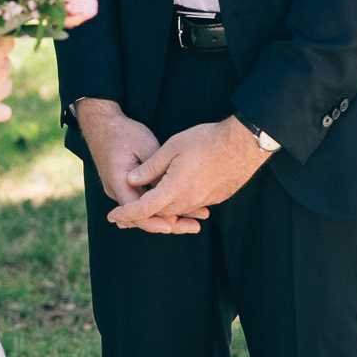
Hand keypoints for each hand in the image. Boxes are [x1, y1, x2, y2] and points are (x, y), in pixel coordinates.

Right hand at [75, 97, 210, 236]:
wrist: (102, 125)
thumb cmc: (124, 133)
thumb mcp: (145, 146)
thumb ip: (156, 171)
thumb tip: (171, 191)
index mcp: (119, 181)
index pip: (137, 212)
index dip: (156, 221)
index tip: (175, 225)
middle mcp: (116, 191)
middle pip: (142, 217)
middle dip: (168, 223)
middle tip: (194, 226)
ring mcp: (119, 191)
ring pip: (143, 212)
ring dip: (166, 216)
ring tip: (193, 221)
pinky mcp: (125, 188)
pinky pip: (142, 203)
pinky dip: (159, 207)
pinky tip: (181, 211)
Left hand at [107, 115, 270, 230]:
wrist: (243, 144)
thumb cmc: (207, 140)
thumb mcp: (172, 147)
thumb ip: (150, 167)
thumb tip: (131, 180)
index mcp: (174, 189)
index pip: (143, 209)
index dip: (126, 213)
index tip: (112, 216)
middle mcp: (188, 201)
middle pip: (158, 214)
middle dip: (140, 215)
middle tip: (124, 214)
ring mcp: (204, 201)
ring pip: (175, 211)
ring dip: (160, 210)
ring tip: (147, 205)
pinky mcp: (215, 198)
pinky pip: (190, 206)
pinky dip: (177, 205)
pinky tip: (174, 194)